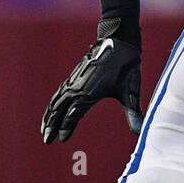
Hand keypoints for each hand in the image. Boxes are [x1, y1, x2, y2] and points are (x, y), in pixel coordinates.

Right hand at [42, 0, 143, 142]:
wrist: (118, 41)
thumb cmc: (126, 67)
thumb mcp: (130, 92)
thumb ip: (133, 113)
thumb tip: (140, 132)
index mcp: (88, 93)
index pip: (72, 115)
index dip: (67, 127)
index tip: (63, 139)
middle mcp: (77, 88)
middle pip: (58, 110)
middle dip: (52, 126)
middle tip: (47, 141)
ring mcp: (73, 82)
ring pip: (55, 101)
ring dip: (48, 116)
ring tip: (44, 129)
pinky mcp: (74, 77)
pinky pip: (58, 93)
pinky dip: (52, 104)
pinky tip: (52, 109)